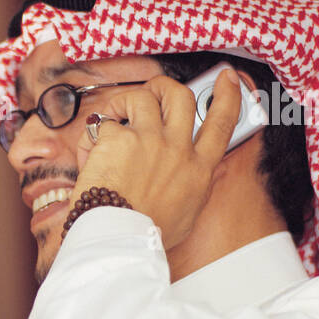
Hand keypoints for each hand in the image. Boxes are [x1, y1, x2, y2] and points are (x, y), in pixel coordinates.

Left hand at [72, 69, 241, 248]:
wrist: (122, 239)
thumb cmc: (149, 234)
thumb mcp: (187, 213)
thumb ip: (192, 187)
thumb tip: (192, 175)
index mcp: (198, 169)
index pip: (221, 123)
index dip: (228, 95)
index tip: (227, 78)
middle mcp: (177, 150)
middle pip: (181, 97)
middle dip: (166, 86)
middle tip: (153, 90)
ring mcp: (149, 140)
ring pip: (144, 96)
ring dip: (126, 100)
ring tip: (114, 115)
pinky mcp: (118, 139)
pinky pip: (104, 122)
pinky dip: (94, 132)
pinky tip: (89, 150)